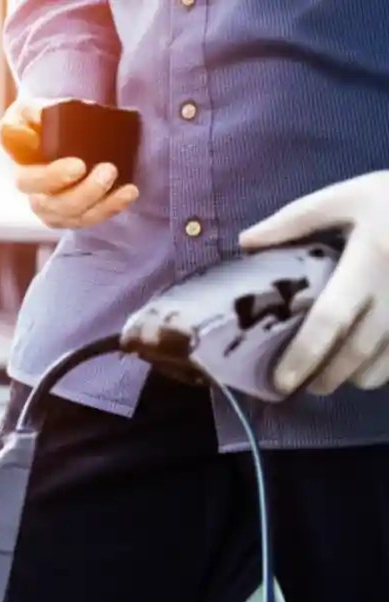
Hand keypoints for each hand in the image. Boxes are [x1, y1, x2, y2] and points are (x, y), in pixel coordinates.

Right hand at [0, 95, 138, 229]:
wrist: (61, 134)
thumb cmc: (42, 122)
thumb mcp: (29, 111)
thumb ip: (31, 113)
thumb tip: (39, 119)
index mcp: (24, 172)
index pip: (30, 182)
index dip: (53, 177)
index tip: (79, 164)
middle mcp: (37, 198)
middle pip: (54, 207)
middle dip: (84, 193)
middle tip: (109, 170)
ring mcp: (57, 211)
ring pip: (76, 218)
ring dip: (103, 205)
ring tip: (128, 189)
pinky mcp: (77, 215)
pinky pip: (93, 219)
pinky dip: (113, 208)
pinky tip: (130, 193)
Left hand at [240, 171, 388, 394]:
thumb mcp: (346, 196)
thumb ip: (295, 219)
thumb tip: (246, 242)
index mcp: (370, 259)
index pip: (331, 318)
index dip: (304, 354)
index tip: (282, 379)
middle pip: (357, 351)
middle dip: (324, 377)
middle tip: (297, 385)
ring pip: (385, 361)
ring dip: (353, 377)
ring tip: (325, 378)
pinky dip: (382, 368)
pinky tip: (362, 366)